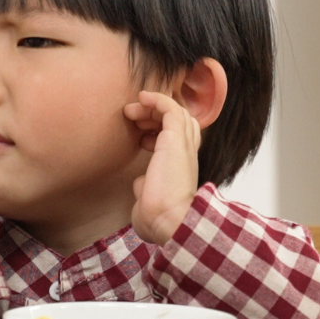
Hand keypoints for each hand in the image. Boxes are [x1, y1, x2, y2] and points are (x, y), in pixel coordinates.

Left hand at [123, 91, 199, 244]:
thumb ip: (146, 187)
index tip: (140, 140)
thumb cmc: (160, 219)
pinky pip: (170, 108)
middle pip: (178, 122)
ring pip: (175, 112)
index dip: (158, 134)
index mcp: (182, 168)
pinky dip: (157, 99)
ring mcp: (183, 145)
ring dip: (153, 107)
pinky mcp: (176, 138)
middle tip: (133, 118)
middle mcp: (187, 154)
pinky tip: (142, 97)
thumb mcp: (149, 200)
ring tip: (133, 110)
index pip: (178, 139)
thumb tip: (141, 182)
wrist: (170, 221)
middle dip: (154, 116)